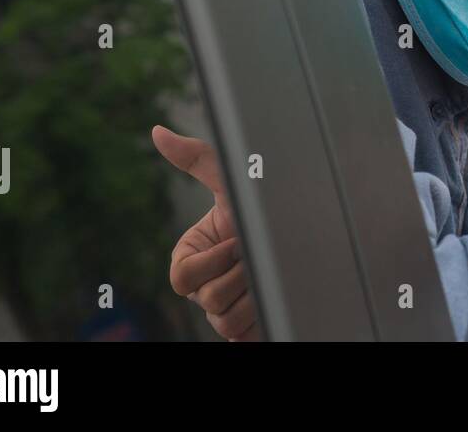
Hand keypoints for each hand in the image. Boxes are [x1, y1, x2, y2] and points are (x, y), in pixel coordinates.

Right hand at [152, 125, 260, 340]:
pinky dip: (264, 314)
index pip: (183, 277)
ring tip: (270, 271)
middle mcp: (204, 287)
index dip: (212, 263)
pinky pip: (244, 335)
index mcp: (191, 258)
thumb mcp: (233, 183)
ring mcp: (223, 310)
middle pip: (209, 300)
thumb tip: (158, 132)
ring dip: (257, 292)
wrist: (309, 231)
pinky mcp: (245, 329)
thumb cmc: (265, 208)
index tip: (237, 242)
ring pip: (228, 320)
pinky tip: (275, 292)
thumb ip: (198, 159)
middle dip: (242, 273)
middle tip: (260, 255)